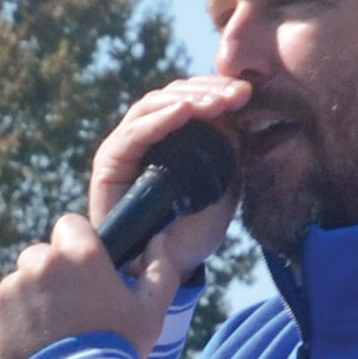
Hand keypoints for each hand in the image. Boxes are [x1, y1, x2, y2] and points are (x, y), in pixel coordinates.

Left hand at [0, 212, 179, 358]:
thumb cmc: (120, 351)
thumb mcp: (153, 312)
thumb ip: (160, 269)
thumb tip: (157, 239)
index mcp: (80, 256)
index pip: (70, 226)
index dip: (77, 248)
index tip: (83, 274)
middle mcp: (40, 264)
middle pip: (39, 257)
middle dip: (50, 278)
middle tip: (68, 314)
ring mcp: (9, 291)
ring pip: (17, 286)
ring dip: (30, 303)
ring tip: (50, 338)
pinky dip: (10, 328)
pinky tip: (32, 349)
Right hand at [88, 74, 249, 282]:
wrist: (168, 268)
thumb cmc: (195, 229)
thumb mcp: (224, 183)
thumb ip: (230, 149)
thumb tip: (237, 112)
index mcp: (173, 135)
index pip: (193, 98)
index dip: (217, 90)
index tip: (246, 93)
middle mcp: (148, 134)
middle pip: (174, 94)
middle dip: (207, 90)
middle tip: (236, 94)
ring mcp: (128, 144)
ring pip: (154, 104)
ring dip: (188, 99)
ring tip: (216, 103)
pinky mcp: (111, 159)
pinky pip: (135, 131)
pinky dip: (160, 118)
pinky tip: (184, 112)